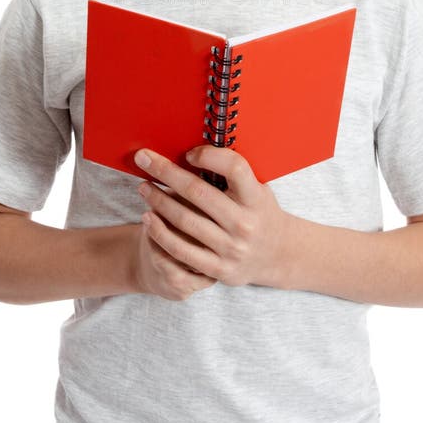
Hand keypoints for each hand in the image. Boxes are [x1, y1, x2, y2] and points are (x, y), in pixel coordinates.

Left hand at [134, 145, 292, 287]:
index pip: (234, 168)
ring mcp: (231, 248)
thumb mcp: (256, 189)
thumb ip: (232, 175)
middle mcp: (245, 223)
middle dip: (166, 172)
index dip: (209, 156)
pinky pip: (181, 251)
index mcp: (256, 197)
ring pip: (184, 221)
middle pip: (198, 192)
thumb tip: (192, 152)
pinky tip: (148, 219)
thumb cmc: (259, 212)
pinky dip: (160, 233)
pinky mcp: (219, 269)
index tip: (188, 153)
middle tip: (144, 160)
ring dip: (158, 201)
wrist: (278, 255)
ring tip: (143, 188)